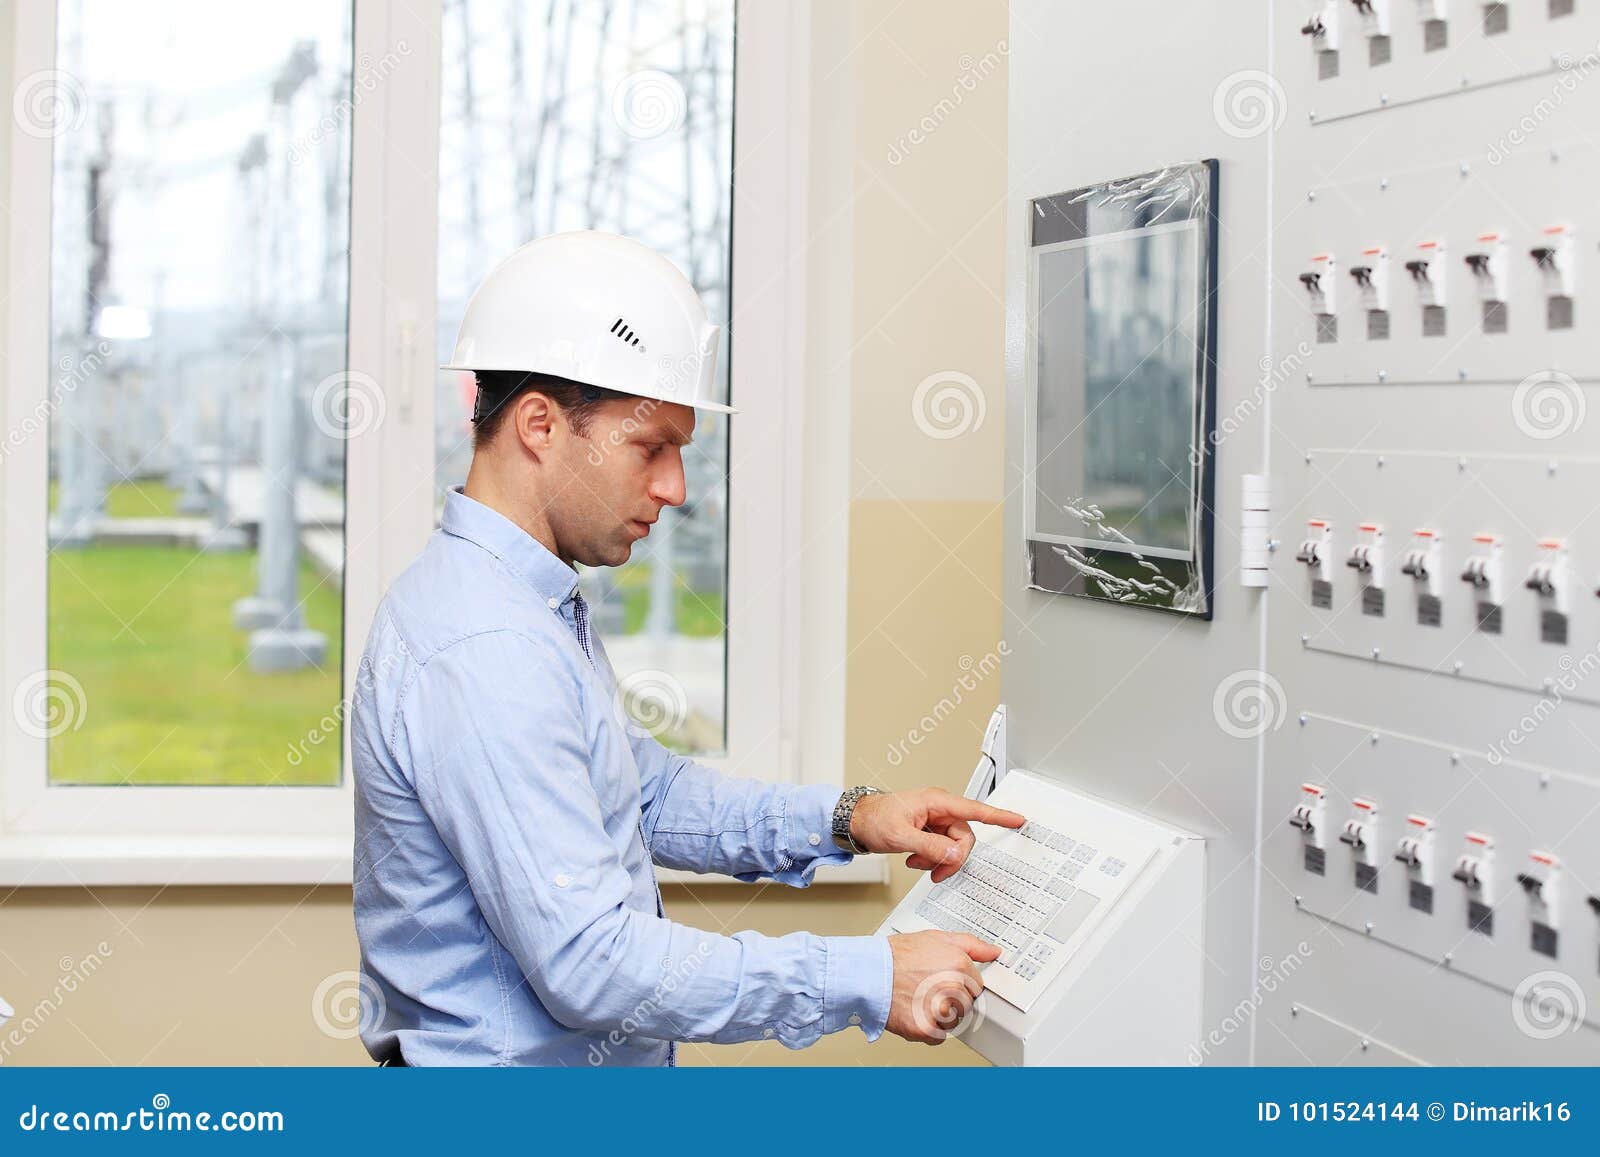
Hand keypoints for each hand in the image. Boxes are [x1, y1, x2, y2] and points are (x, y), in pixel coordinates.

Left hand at [851, 788, 1025, 881]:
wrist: (855, 821)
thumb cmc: (873, 819)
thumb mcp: (901, 836)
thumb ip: (930, 847)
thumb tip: (954, 855)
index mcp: (936, 801)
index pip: (975, 809)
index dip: (999, 816)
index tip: (1018, 819)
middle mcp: (939, 808)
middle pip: (963, 837)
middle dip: (951, 857)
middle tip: (934, 871)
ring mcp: (933, 819)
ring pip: (952, 845)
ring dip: (938, 860)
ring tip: (917, 863)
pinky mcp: (928, 830)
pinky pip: (941, 848)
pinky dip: (931, 859)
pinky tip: (915, 860)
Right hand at [885, 930, 999, 1043]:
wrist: (868, 972)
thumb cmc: (896, 954)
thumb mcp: (936, 937)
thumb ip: (971, 945)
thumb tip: (993, 952)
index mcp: (959, 965)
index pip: (976, 985)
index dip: (959, 983)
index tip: (944, 981)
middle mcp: (953, 987)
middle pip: (966, 1004)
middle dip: (951, 1000)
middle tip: (928, 989)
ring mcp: (940, 1009)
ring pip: (953, 1021)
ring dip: (940, 1016)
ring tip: (919, 999)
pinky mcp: (926, 1028)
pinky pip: (937, 1037)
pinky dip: (927, 1030)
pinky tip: (914, 1012)